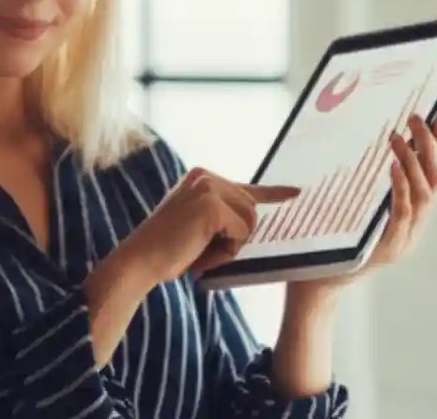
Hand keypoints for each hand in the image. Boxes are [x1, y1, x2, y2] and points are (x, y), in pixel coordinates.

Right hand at [119, 167, 300, 284]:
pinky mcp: (213, 206)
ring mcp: (209, 188)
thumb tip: (253, 222)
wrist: (141, 260)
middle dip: (235, 238)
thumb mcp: (200, 227)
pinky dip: (226, 251)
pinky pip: (241, 233)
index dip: (274, 193)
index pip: (246, 187)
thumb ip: (223, 217)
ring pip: (249, 221)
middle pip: (251, 209)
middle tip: (204, 253)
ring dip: (230, 246)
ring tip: (200, 254)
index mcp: (202, 178)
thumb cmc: (168, 250)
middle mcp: (206, 176)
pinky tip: (201, 255)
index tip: (296, 192)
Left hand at [289, 104, 436, 296]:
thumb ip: (372, 182)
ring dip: (413, 160)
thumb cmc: (334, 241)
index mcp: (412, 213)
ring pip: (425, 192)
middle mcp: (416, 224)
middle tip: (416, 117)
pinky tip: (392, 164)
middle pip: (436, 177)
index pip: (434, 169)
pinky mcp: (391, 246)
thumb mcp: (357, 205)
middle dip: (431, 144)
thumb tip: (380, 142)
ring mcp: (407, 237)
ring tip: (398, 136)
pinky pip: (403, 211)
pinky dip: (401, 185)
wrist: (320, 282)